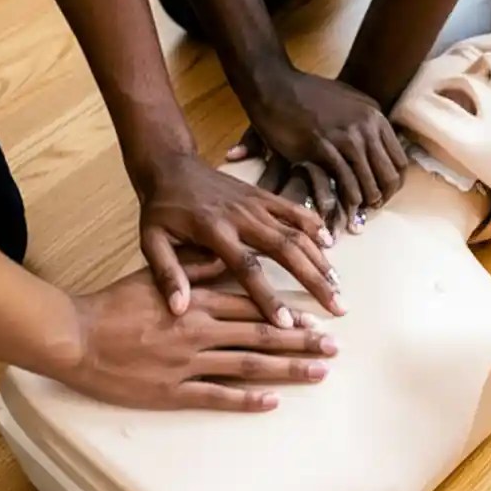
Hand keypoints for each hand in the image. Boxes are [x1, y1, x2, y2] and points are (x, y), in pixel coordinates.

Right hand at [50, 272, 337, 410]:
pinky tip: (273, 401)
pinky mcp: (173, 391)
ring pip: (249, 365)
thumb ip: (193, 267)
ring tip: (319, 372)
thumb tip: (227, 258)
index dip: (289, 313)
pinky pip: (217, 396)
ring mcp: (189, 363)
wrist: (76, 336)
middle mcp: (201, 331)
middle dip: (302, 341)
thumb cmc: (112, 305)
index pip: (255, 306)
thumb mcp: (155, 274)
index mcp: (198, 302)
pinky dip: (248, 399)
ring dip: (288, 369)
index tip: (317, 318)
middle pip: (262, 335)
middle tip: (334, 348)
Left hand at [133, 152, 343, 325]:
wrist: (170, 166)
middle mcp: (241, 216)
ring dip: (321, 259)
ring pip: (297, 232)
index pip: (246, 268)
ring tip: (339, 287)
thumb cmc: (161, 210)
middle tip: (336, 307)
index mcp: (214, 231)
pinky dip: (315, 226)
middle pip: (286, 250)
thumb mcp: (151, 240)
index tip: (284, 324)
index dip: (267, 296)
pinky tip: (331, 246)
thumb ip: (166, 273)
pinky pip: (294, 210)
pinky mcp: (263, 194)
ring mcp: (255, 203)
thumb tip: (179, 309)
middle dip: (314, 279)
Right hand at [229, 67, 407, 231]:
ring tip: (359, 213)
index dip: (395, 182)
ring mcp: (345, 137)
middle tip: (374, 208)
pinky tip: (345, 206)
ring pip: (368, 181)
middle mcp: (365, 127)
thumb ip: (365, 120)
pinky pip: (345, 180)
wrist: (277, 85)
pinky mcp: (322, 147)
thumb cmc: (309, 94)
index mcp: (375, 116)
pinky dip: (348, 198)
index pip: (399, 159)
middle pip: (388, 174)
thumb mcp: (348, 100)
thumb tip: (377, 142)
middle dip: (384, 196)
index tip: (386, 193)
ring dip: (365, 202)